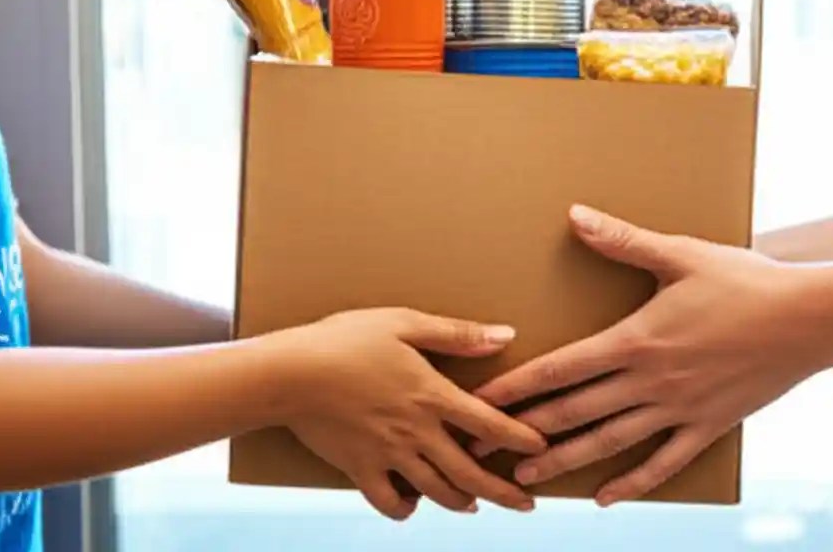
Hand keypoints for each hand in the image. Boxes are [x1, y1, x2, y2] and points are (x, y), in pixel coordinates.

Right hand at [268, 308, 546, 519]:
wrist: (289, 373)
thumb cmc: (345, 339)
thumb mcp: (404, 323)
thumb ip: (456, 334)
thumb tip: (505, 335)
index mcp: (433, 395)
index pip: (490, 425)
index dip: (521, 439)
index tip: (543, 449)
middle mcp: (417, 432)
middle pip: (472, 473)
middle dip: (505, 492)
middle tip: (527, 503)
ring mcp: (389, 455)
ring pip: (437, 492)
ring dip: (463, 502)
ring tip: (478, 506)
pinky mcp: (359, 469)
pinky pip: (389, 502)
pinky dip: (405, 509)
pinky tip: (413, 505)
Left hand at [476, 206, 832, 505]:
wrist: (812, 319)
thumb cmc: (746, 280)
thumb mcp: (681, 254)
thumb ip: (624, 240)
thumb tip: (575, 215)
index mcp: (636, 339)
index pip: (560, 368)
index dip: (516, 387)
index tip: (480, 401)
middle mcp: (650, 381)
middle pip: (573, 412)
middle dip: (525, 432)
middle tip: (484, 449)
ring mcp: (679, 409)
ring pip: (609, 443)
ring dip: (564, 461)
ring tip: (526, 477)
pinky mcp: (709, 426)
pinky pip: (663, 462)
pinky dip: (632, 483)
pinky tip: (606, 498)